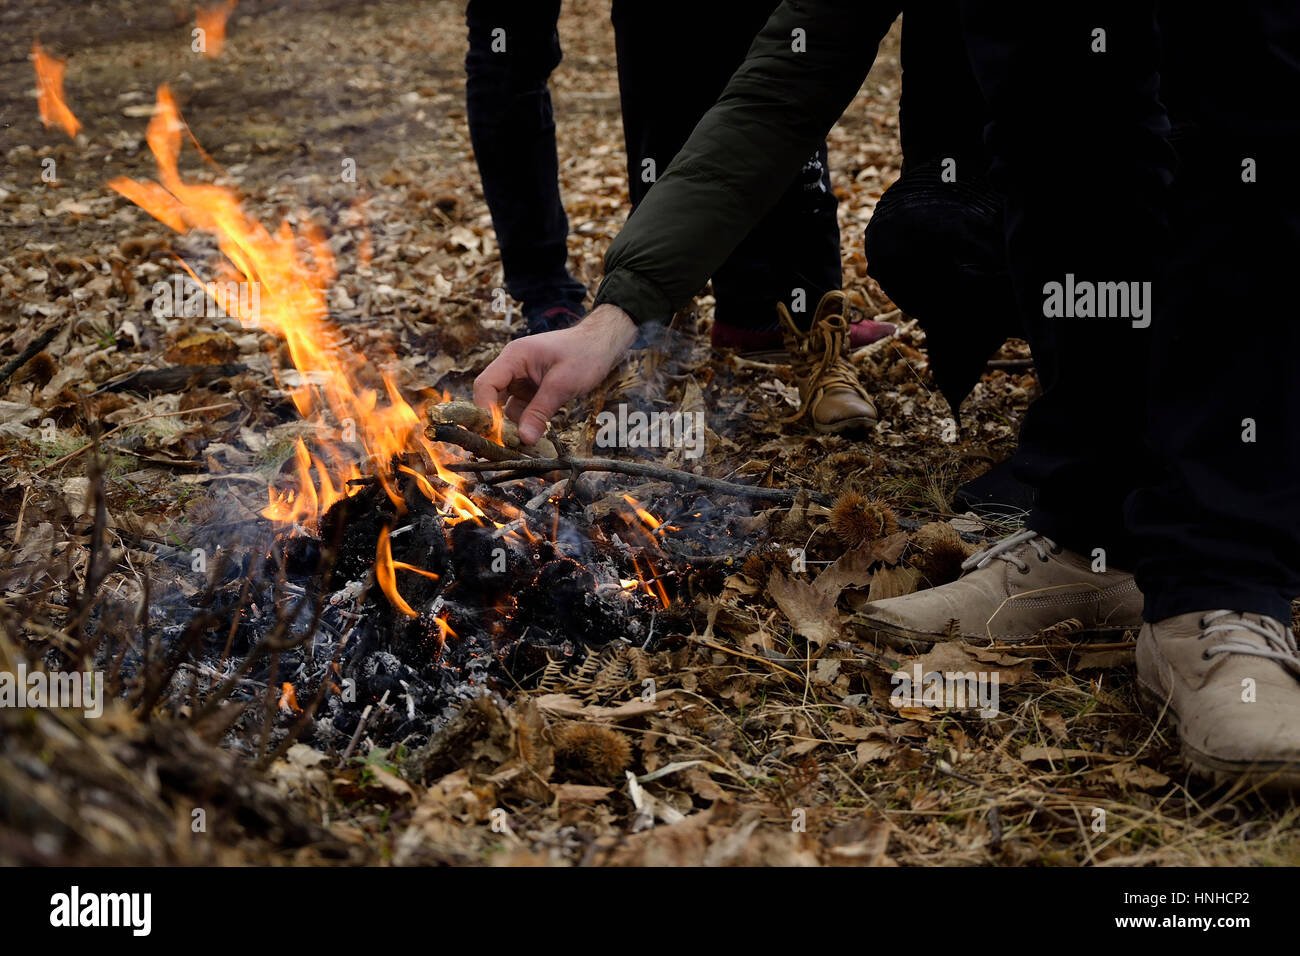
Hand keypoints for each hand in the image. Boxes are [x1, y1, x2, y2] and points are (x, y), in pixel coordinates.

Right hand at [473, 304, 638, 444]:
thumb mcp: (562, 385)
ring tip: (519, 449)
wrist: (602, 345)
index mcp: (514, 357)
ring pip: (506, 408)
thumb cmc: (584, 354)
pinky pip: (521, 410)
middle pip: (491, 398)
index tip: (493, 435)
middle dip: (494, 423)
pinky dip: (525, 425)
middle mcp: (512, 368)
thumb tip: (524, 440)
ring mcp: (521, 380)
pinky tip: (532, 440)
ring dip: (512, 428)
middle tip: (501, 448)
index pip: (486, 385)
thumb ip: (540, 412)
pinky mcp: (531, 391)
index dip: (484, 411)